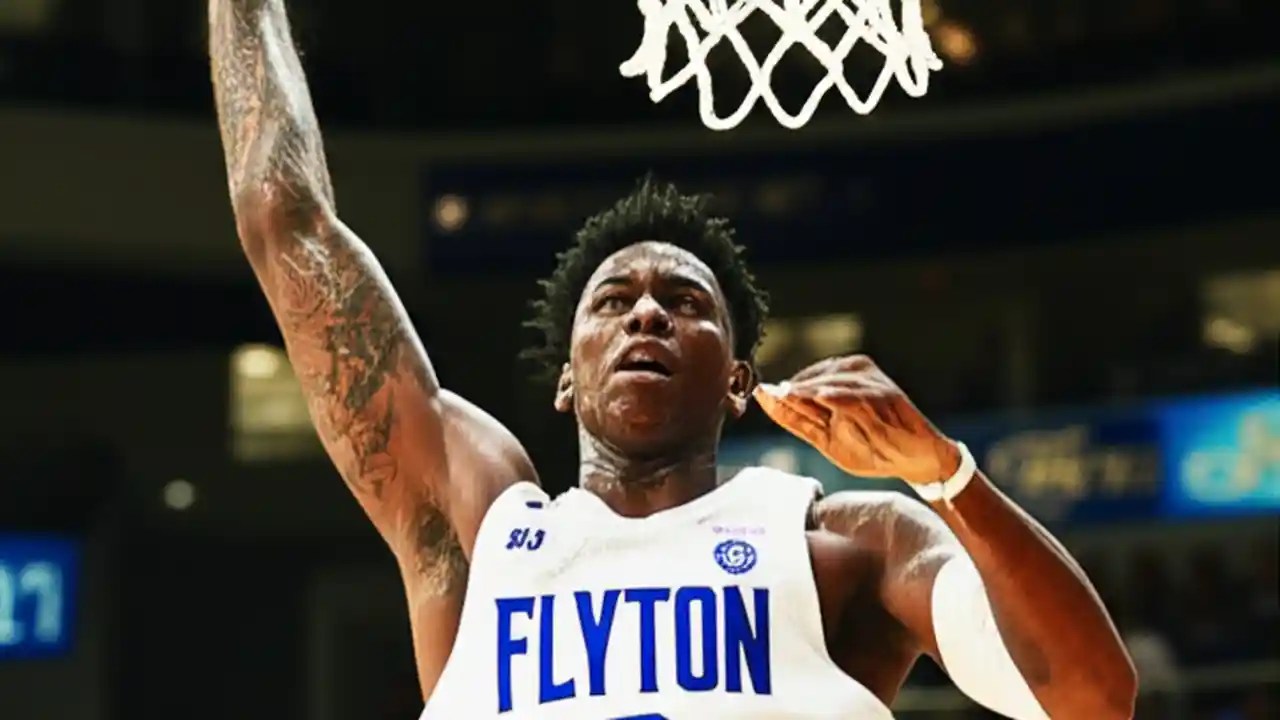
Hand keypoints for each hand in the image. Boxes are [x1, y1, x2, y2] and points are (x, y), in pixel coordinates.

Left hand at [752, 355, 960, 485]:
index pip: (805, 382)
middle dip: (791, 388)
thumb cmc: (874, 446)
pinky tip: (822, 396)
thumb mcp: (828, 439)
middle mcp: (855, 373)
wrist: (917, 459)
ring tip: (786, 393)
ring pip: (833, 382)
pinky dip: (839, 395)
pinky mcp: (885, 395)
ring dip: (809, 388)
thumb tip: (765, 399)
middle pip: (815, 378)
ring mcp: (871, 383)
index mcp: (840, 378)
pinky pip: (858, 393)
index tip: (758, 393)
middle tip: (768, 393)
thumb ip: (798, 419)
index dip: (781, 390)